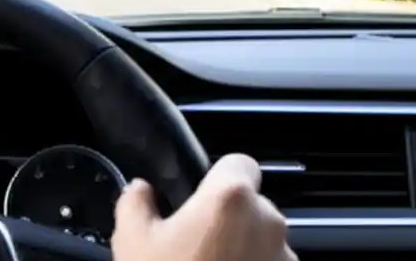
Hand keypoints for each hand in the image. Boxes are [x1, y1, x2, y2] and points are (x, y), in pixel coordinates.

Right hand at [113, 154, 298, 260]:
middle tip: (196, 245)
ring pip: (262, 241)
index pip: (240, 163)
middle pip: (252, 205)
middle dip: (229, 220)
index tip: (202, 197)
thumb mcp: (131, 241)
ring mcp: (284, 260)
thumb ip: (135, 202)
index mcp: (230, 198)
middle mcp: (267, 223)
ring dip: (243, 251)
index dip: (220, 176)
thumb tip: (141, 190)